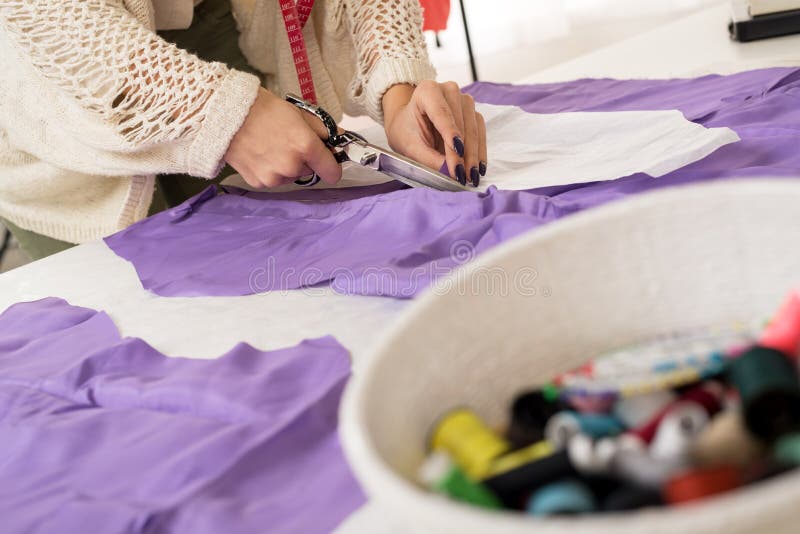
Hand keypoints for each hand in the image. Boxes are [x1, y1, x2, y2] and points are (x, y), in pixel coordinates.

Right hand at [225, 88, 340, 187]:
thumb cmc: (263, 109)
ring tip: (271, 146)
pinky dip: (270, 170)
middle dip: (304, 159)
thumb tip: (340, 138)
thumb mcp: (299, 113)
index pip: (332, 171)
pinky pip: (273, 180)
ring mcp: (274, 177)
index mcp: (305, 146)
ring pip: (291, 176)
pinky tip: (260, 154)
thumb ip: (323, 130)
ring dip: (287, 166)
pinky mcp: (259, 183)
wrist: (226, 115)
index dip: (332, 165)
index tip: (329, 161)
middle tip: (288, 141)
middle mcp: (292, 166)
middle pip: (309, 171)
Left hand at [382, 81, 486, 186]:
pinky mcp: (472, 112)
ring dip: (474, 154)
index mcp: (427, 90)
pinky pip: (480, 132)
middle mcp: (449, 90)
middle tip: (464, 176)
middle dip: (463, 153)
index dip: (451, 136)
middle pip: (461, 123)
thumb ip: (428, 158)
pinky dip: (479, 151)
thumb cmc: (406, 130)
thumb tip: (450, 172)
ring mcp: (464, 100)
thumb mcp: (410, 146)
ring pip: (473, 128)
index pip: (442, 114)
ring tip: (471, 176)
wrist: (409, 122)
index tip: (458, 156)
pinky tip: (477, 166)